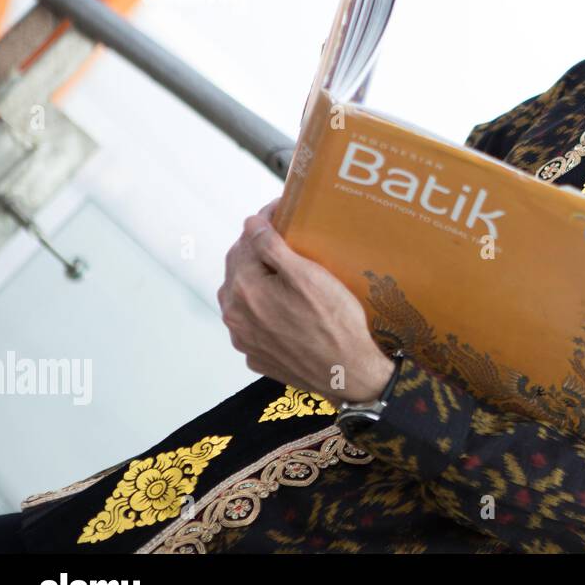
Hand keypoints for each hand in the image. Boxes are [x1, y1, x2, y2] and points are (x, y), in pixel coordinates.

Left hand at [216, 197, 394, 406]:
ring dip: (255, 279)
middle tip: (284, 236)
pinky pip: (253, 324)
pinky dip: (263, 308)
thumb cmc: (334, 322)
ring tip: (281, 270)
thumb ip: (272, 246)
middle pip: (238, 269)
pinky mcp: (258, 357)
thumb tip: (250, 223)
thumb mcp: (308, 275)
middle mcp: (236, 317)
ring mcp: (245, 341)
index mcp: (244, 291)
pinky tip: (284, 305)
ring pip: (242, 298)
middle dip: (256, 249)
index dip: (263, 222)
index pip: (245, 243)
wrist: (348, 374)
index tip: (282, 210)